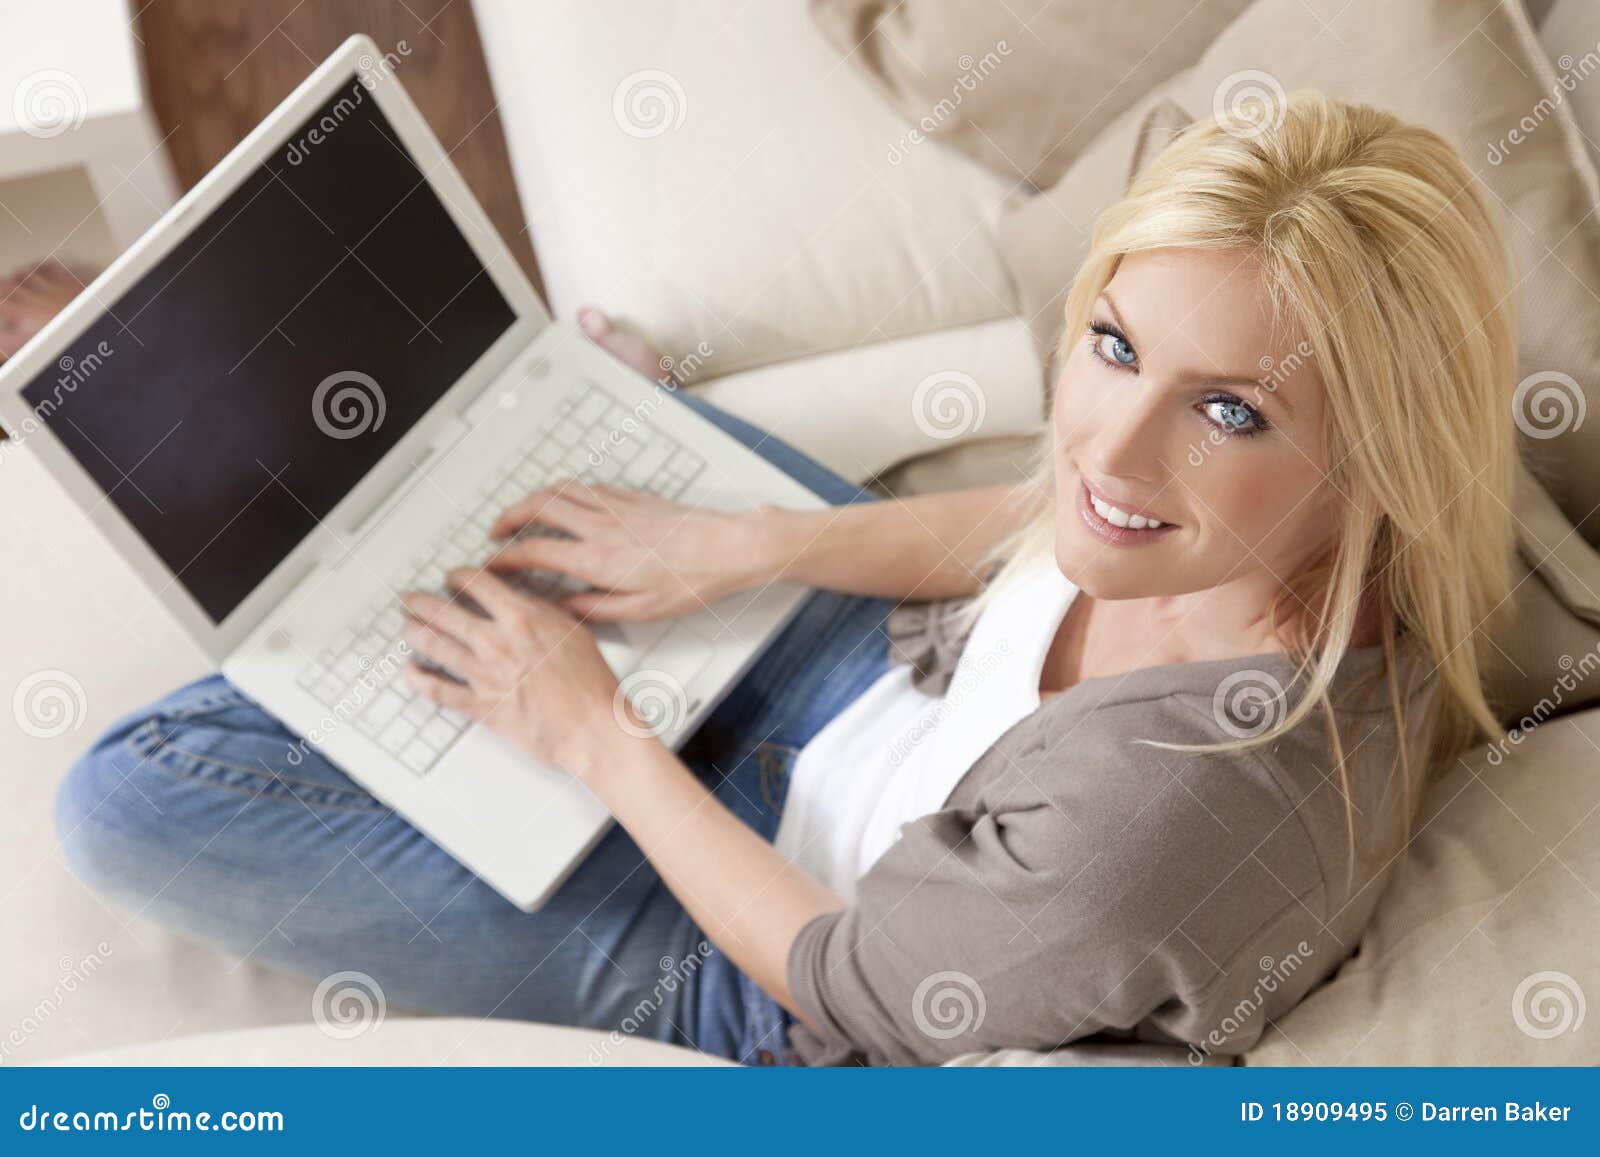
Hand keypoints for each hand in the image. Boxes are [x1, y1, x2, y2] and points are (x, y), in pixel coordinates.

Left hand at [400, 568, 643, 775]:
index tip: (451, 577)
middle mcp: (497, 643)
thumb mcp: (573, 631)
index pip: (477, 584)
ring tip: (406, 625)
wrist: (592, 728)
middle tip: (411, 599)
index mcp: (522, 618)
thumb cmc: (591, 685)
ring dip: (414, 633)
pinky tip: (410, 672)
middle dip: (421, 602)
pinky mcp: (480, 707)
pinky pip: (439, 691)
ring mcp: (485, 675)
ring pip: (434, 646)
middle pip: (444, 612)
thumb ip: (543, 612)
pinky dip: (419, 680)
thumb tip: (522, 602)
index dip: (458, 576)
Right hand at [488, 479, 777, 621]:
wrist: (728, 547)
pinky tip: (564, 503)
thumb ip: (594, 610)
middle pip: (537, 508)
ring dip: (532, 499)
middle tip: (494, 533)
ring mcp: (615, 506)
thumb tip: (561, 608)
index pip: (534, 552)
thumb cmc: (691, 582)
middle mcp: (600, 526)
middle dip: (507, 518)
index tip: (489, 566)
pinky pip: (586, 486)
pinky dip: (564, 491)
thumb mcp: (641, 611)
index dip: (503, 559)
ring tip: (520, 514)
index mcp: (597, 559)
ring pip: (559, 490)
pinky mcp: (631, 497)